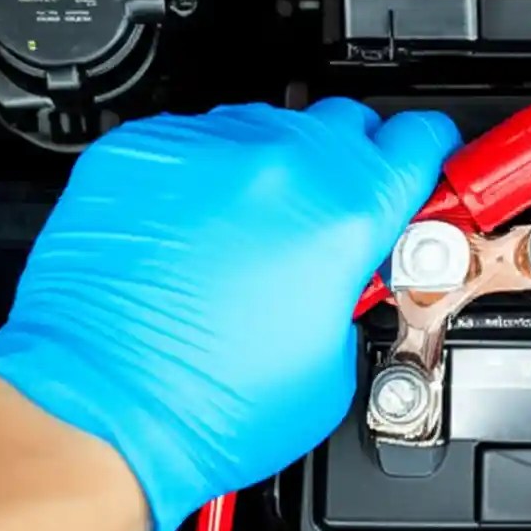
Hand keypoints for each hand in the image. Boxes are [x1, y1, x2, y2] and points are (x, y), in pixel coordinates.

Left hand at [0, 100, 460, 530]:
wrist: (98, 407)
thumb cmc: (206, 403)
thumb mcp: (335, 364)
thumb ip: (360, 290)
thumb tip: (354, 268)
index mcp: (344, 213)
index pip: (418, 139)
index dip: (432, 152)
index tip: (427, 161)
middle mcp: (279, 166)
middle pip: (348, 123)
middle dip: (357, 163)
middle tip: (341, 215)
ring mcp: (206, 149)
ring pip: (272, 126)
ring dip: (282, 169)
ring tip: (257, 234)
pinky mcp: (142, 150)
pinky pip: (199, 140)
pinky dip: (212, 175)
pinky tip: (200, 229)